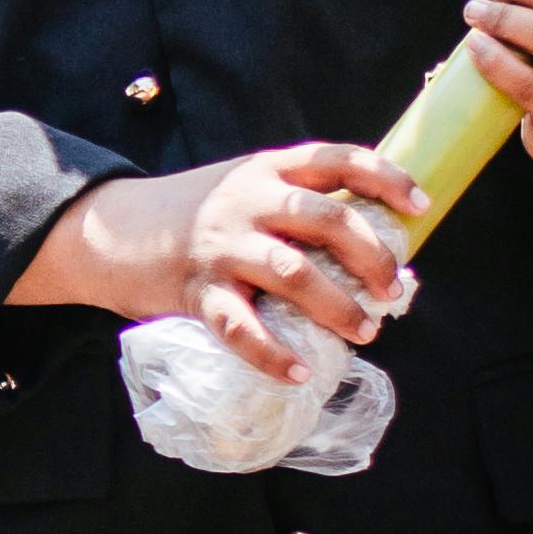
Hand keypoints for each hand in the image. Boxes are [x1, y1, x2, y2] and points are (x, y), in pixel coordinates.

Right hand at [24, 139, 427, 380]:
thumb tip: (371, 251)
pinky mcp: (197, 290)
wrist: (112, 230)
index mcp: (269, 170)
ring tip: (365, 331)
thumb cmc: (196, 214)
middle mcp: (249, 201)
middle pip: (328, 221)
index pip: (340, 161)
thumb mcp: (246, 187)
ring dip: (339, 306)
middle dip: (372, 258)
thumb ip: (297, 205)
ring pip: (294, 274)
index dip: (387, 180)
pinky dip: (272, 354)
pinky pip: (240, 327)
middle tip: (392, 290)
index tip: (420, 208)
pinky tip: (299, 373)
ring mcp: (222, 245)